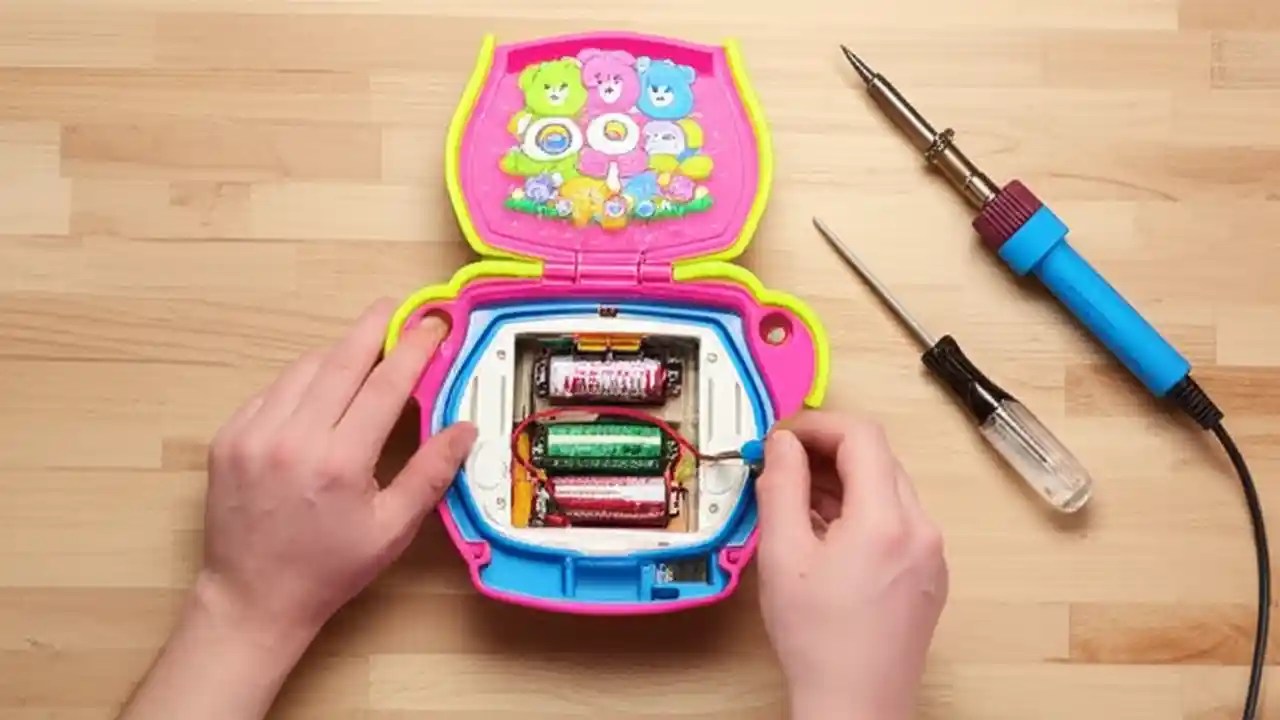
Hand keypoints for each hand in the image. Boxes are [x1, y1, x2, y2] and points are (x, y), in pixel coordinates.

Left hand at [121, 299, 474, 719]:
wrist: (252, 598)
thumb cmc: (330, 568)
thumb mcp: (392, 529)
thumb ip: (431, 473)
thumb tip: (465, 427)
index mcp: (339, 462)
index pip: (385, 385)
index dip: (413, 349)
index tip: (434, 324)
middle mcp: (292, 439)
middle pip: (340, 361)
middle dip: (372, 328)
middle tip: (397, 308)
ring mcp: (252, 435)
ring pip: (303, 370)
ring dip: (337, 353)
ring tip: (363, 349)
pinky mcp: (228, 438)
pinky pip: (273, 391)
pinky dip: (301, 382)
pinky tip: (320, 391)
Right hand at [754, 412, 947, 719]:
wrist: (855, 705)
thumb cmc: (817, 639)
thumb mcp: (782, 555)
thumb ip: (782, 487)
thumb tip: (782, 444)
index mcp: (886, 520)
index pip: (862, 436)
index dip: (818, 425)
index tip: (783, 436)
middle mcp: (920, 530)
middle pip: (879, 459)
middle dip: (829, 452)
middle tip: (783, 466)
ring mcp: (931, 553)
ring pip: (889, 489)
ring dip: (845, 482)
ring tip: (798, 503)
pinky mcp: (929, 575)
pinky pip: (898, 521)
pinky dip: (863, 511)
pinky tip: (827, 535)